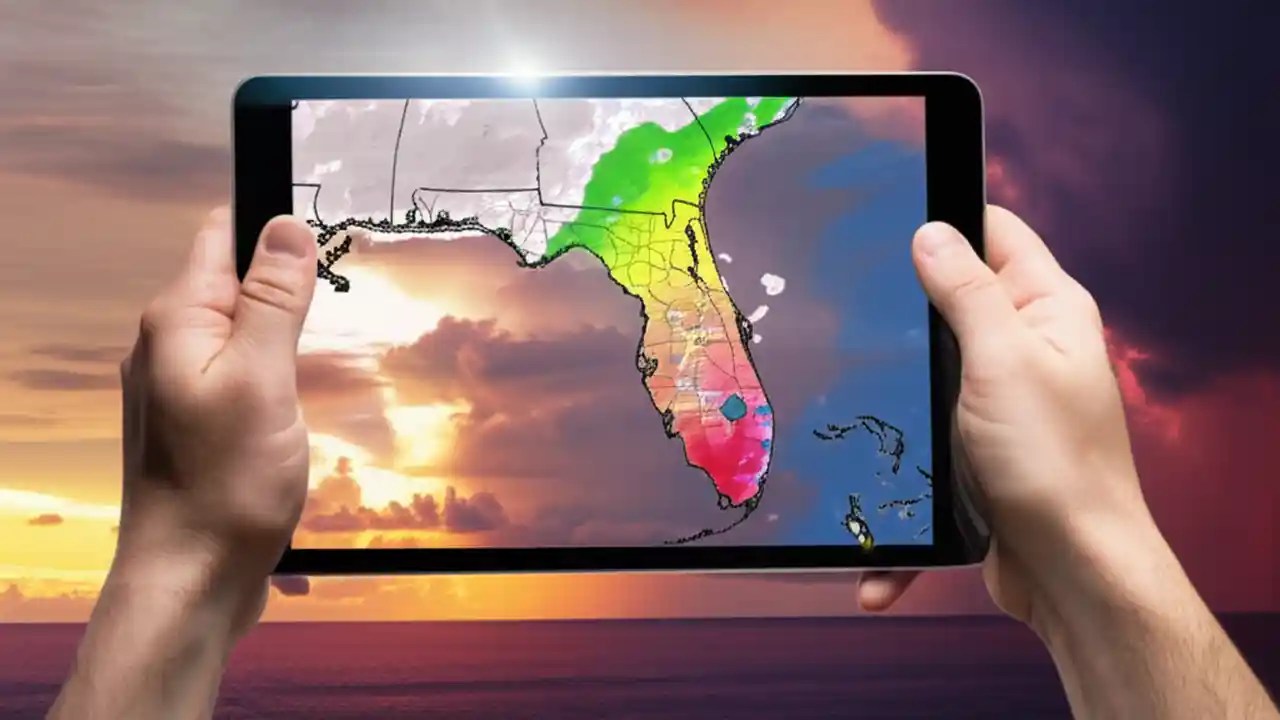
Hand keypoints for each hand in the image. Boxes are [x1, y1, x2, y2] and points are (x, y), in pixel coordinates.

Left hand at [113, 208, 315, 636]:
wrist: (191, 581)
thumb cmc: (225, 487)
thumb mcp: (265, 379)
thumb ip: (276, 300)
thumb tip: (286, 225)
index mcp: (178, 321)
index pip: (222, 236)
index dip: (272, 227)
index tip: (322, 237)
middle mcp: (168, 346)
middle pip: (235, 283)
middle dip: (286, 288)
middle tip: (330, 316)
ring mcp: (179, 386)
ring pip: (242, 333)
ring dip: (283, 338)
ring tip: (312, 368)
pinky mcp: (196, 423)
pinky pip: (239, 374)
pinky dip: (273, 375)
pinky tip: (294, 405)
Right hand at [857, 206, 1152, 629]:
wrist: (1073, 574)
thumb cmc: (1053, 462)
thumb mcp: (1003, 361)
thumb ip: (965, 294)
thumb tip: (930, 231)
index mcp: (1047, 311)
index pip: (996, 234)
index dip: (946, 216)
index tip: (882, 210)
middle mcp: (1026, 350)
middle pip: (953, 302)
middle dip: (901, 307)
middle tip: (836, 299)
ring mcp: (999, 404)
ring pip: (929, 374)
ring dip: (891, 392)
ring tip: (832, 385)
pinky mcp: (976, 454)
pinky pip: (925, 444)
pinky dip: (897, 469)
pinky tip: (861, 493)